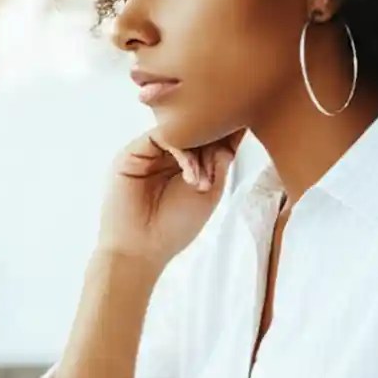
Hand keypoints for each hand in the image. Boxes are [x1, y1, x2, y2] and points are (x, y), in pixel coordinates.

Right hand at [97, 128, 243, 269]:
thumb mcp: (210, 192)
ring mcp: (150, 152)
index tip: (244, 130)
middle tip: (221, 164)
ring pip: (179, 131)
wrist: (142, 249)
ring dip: (198, 152)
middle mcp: (167, 154)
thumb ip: (220, 162)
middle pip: (194, 128)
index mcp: (186, 162)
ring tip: (201, 183)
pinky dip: (181, 151)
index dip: (226, 133)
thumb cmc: (175, 227)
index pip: (207, 137)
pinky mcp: (133, 153)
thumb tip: (231, 132)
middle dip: (213, 142)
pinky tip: (189, 176)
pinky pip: (160, 137)